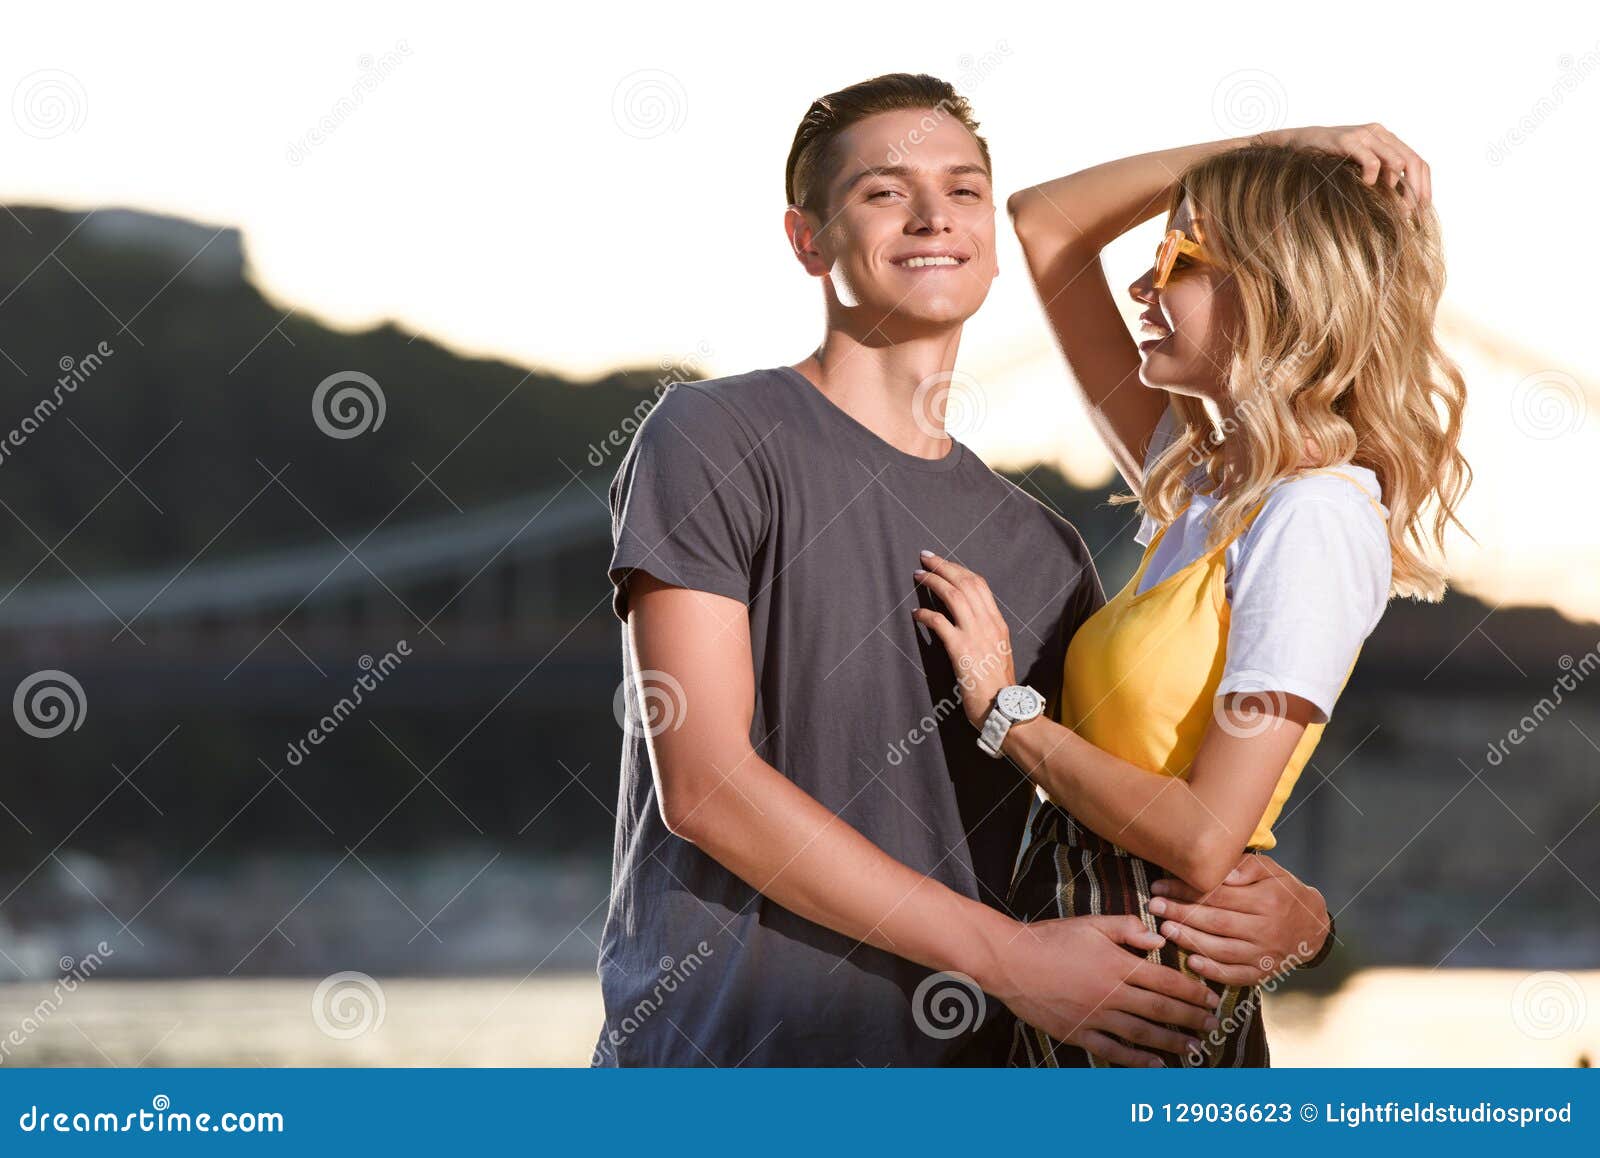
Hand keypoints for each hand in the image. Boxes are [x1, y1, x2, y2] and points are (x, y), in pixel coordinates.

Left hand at [911, 549, 1015, 729]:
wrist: (1004, 708)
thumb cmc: (998, 686)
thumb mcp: (998, 651)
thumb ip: (985, 634)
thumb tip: (967, 623)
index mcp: (998, 622)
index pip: (979, 584)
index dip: (959, 569)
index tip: (944, 563)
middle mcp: (988, 623)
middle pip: (965, 583)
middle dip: (943, 566)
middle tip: (925, 558)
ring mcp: (975, 635)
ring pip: (953, 595)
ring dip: (932, 582)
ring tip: (917, 576)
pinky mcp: (961, 649)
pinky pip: (939, 622)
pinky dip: (925, 613)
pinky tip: (915, 613)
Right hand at [985, 914, 1221, 1066]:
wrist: (1012, 962)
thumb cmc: (1051, 938)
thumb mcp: (1091, 923)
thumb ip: (1128, 929)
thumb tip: (1159, 941)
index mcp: (1118, 965)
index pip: (1166, 981)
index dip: (1192, 992)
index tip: (1212, 999)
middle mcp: (1111, 994)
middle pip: (1160, 1010)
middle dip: (1190, 1018)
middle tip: (1212, 1025)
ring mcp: (1095, 1017)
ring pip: (1142, 1033)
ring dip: (1172, 1042)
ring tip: (1194, 1048)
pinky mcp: (1079, 1033)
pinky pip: (1113, 1051)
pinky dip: (1137, 1060)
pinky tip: (1155, 1064)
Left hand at [1147, 853, 1330, 985]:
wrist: (1314, 928)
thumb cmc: (1283, 892)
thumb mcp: (1271, 870)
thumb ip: (1246, 866)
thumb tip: (1223, 871)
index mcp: (1267, 900)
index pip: (1218, 895)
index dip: (1186, 891)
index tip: (1161, 886)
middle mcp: (1266, 929)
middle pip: (1215, 922)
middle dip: (1181, 914)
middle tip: (1154, 906)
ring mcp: (1264, 954)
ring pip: (1221, 949)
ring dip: (1189, 940)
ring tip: (1165, 929)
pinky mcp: (1263, 973)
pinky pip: (1235, 975)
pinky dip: (1212, 971)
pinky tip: (1191, 962)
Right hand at [1264, 123, 1430, 211]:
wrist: (1296, 142)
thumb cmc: (1326, 159)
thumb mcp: (1356, 166)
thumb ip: (1376, 175)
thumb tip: (1398, 204)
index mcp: (1387, 139)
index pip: (1417, 161)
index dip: (1424, 185)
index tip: (1423, 209)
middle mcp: (1380, 133)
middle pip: (1413, 161)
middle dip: (1416, 190)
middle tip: (1410, 213)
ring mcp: (1365, 135)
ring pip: (1398, 161)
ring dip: (1398, 189)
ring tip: (1391, 206)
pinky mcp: (1348, 141)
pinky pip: (1372, 161)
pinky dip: (1374, 178)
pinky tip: (1366, 187)